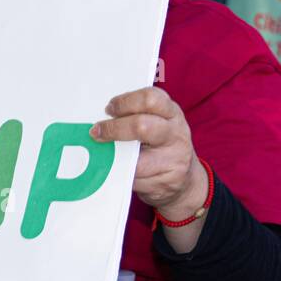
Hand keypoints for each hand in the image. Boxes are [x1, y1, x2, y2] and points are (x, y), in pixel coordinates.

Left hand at [90, 87, 207, 221]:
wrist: (184, 180)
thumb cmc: (160, 146)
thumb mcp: (155, 123)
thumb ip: (133, 117)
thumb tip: (99, 121)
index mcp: (171, 112)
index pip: (150, 99)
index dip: (124, 103)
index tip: (108, 110)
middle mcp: (176, 132)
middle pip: (141, 126)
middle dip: (113, 129)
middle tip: (96, 132)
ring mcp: (175, 158)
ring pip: (137, 159)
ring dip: (114, 158)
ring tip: (104, 156)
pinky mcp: (168, 182)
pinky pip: (135, 179)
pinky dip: (121, 176)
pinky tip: (116, 172)